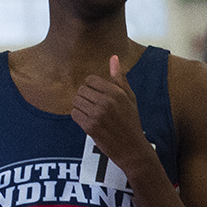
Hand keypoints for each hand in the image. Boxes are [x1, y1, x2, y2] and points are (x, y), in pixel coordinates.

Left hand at [71, 55, 148, 169]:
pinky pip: (74, 114)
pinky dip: (78, 117)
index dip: (91, 87)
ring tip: (90, 113)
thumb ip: (119, 78)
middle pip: (81, 90)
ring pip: (76, 101)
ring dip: (80, 107)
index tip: (96, 95)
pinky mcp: (90, 127)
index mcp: (116, 92)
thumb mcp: (129, 98)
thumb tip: (114, 58)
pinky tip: (87, 121)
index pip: (90, 80)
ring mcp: (97, 114)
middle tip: (92, 106)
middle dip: (84, 97)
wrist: (132, 148)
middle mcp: (106, 102)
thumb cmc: (131, 123)